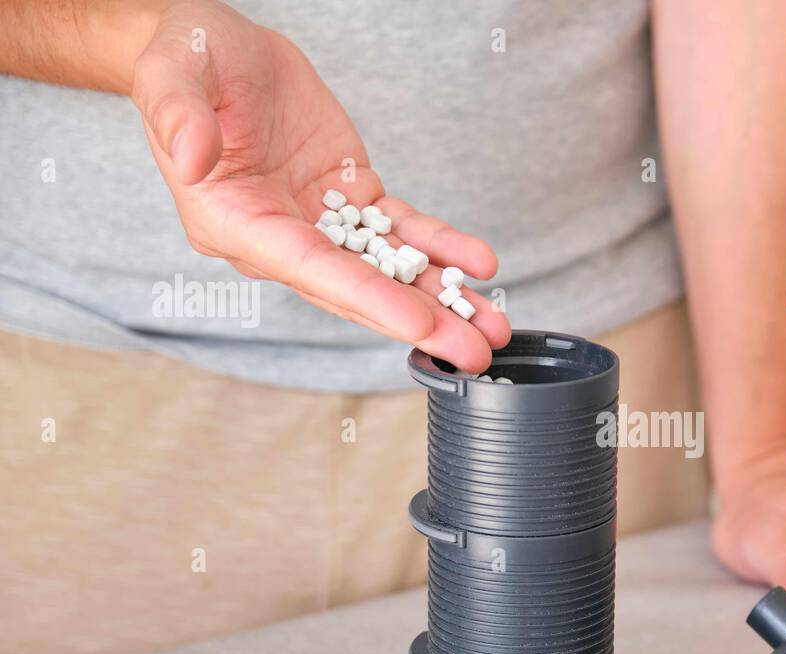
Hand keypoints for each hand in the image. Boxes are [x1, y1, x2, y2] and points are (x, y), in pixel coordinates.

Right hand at [130, 0, 506, 370]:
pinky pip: (402, 231)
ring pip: (388, 270)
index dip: (364, 297)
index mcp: (233, 221)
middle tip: (474, 353)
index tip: (416, 323)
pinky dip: (441, 248)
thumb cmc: (188, 59)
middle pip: (357, 290)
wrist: (220, 49)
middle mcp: (280, 236)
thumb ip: (179, 116)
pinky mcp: (353, 199)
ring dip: (442, 300)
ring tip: (493, 327)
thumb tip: (193, 156)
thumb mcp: (174, 74)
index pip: (308, 268)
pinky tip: (479, 265)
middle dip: (419, 322)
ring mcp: (321, 222)